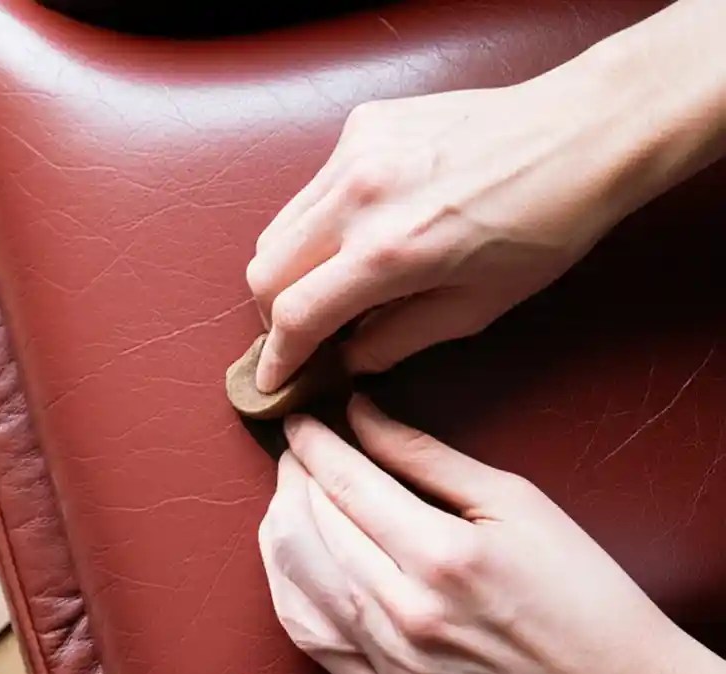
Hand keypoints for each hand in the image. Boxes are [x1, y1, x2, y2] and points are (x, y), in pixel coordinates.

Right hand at [246, 77, 638, 390]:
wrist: (577, 135)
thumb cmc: (543, 227)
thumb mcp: (476, 310)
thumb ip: (396, 341)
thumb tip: (346, 357)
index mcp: (389, 253)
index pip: (295, 314)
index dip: (276, 356)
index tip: (271, 379)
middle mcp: (358, 197)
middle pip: (265, 269)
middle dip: (273, 313)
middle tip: (302, 332)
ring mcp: (354, 153)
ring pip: (280, 227)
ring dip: (291, 266)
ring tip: (333, 280)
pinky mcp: (361, 125)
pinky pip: (314, 187)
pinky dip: (322, 220)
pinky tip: (366, 223)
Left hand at [258, 396, 725, 673]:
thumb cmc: (582, 593)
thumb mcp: (516, 503)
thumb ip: (427, 457)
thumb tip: (361, 414)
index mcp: (442, 557)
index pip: (345, 485)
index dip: (313, 445)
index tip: (301, 419)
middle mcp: (406, 614)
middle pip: (311, 529)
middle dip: (294, 478)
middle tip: (298, 451)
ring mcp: (394, 665)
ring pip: (297, 583)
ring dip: (281, 529)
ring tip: (291, 496)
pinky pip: (311, 639)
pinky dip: (289, 590)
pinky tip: (295, 560)